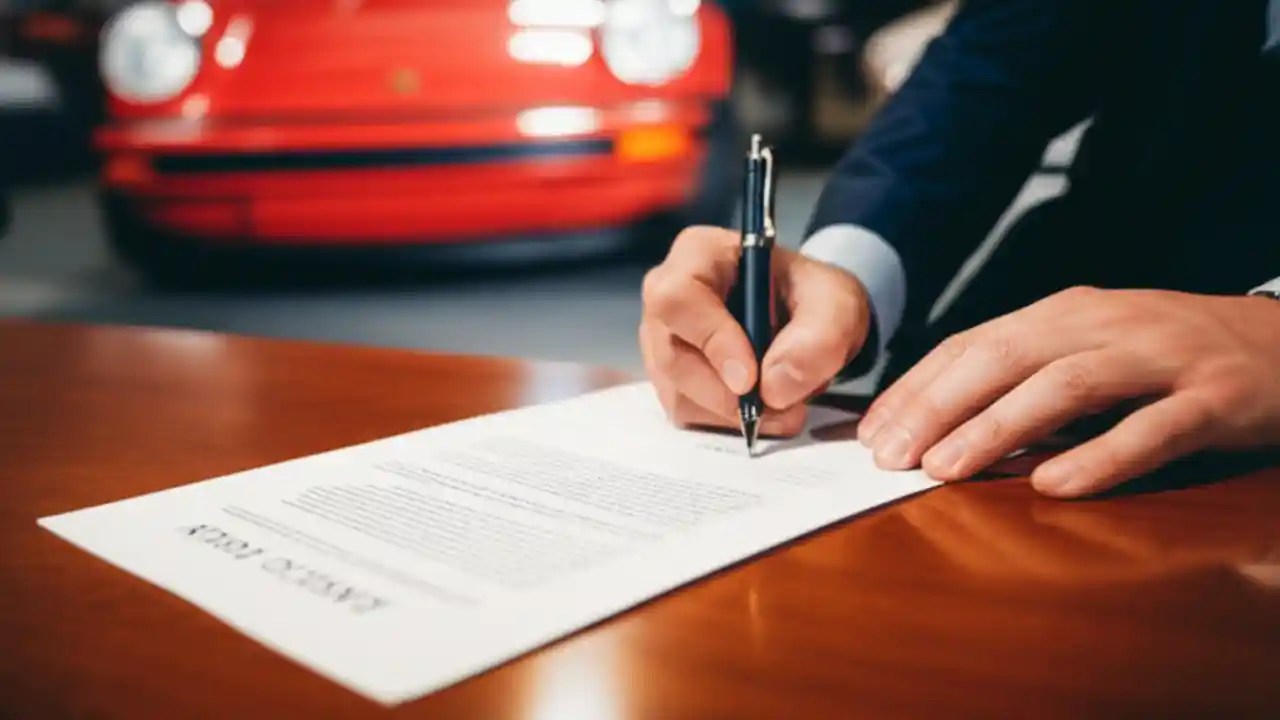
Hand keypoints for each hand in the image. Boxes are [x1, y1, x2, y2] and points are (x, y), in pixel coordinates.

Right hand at [640, 226, 870, 434]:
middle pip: (672, 356)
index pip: (678, 297)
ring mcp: (662, 343)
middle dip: (726, 394)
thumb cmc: (812, 297)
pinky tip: (762, 411)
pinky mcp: (670, 381)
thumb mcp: (837, 303)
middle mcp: (666, 298)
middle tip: (780, 407)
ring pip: (678, 394)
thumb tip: (774, 387)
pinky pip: (687, 416)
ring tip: (783, 407)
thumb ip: (819, 336)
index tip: (750, 379)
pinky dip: (728, 425)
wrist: (809, 321)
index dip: (711, 340)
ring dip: (732, 414)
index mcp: (699, 255)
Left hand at [860, 287, 1279, 496]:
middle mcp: (1105, 323)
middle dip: (937, 406)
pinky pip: (1153, 428)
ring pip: (1066, 386)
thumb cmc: (1170, 354)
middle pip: (1004, 356)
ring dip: (998, 427)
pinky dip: (1101, 456)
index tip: (871, 432)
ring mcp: (1162, 357)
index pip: (972, 343)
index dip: (916, 387)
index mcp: (1065, 312)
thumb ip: (1025, 372)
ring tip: (945, 469)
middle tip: (890, 456)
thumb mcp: (1090, 346)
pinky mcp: (1216, 397)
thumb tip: (938, 419)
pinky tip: (1054, 484)